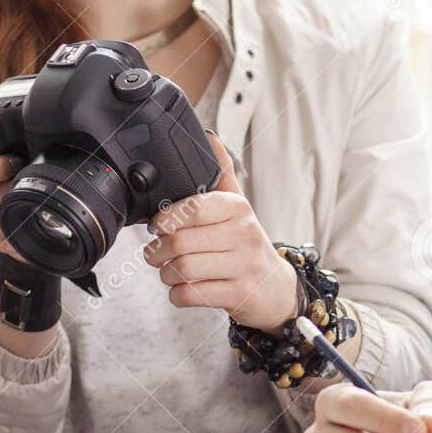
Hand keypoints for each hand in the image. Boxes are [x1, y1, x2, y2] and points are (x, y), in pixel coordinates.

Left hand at [142, 133, 298, 331]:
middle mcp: (243, 235)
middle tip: (154, 253)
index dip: (165, 218)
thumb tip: (209, 137)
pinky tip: (180, 288)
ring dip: (165, 273)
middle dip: (157, 250)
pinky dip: (177, 294)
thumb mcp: (238, 208)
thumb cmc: (248, 246)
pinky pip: (192, 294)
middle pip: (180, 241)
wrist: (277, 289)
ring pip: (183, 269)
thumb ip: (221, 174)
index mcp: (238, 209)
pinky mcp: (238, 294)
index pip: (193, 207)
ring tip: (167, 270)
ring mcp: (242, 266)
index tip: (156, 225)